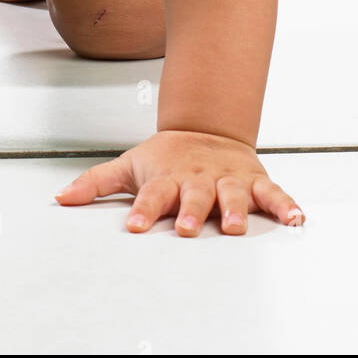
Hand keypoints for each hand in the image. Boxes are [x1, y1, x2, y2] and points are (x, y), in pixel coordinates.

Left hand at [54, 129, 304, 235]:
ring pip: (233, 195)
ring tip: (235, 228)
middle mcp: (198, 179)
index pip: (152, 195)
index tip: (136, 227)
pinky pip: (273, 195)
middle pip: (194, 196)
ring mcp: (227, 180)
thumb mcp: (129, 165)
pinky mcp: (254, 181)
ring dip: (234, 211)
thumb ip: (96, 183)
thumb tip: (60, 198)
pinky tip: (296, 219)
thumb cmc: (165, 157)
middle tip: (188, 228)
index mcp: (167, 177)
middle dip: (192, 212)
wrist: (206, 128)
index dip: (144, 211)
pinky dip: (286, 206)